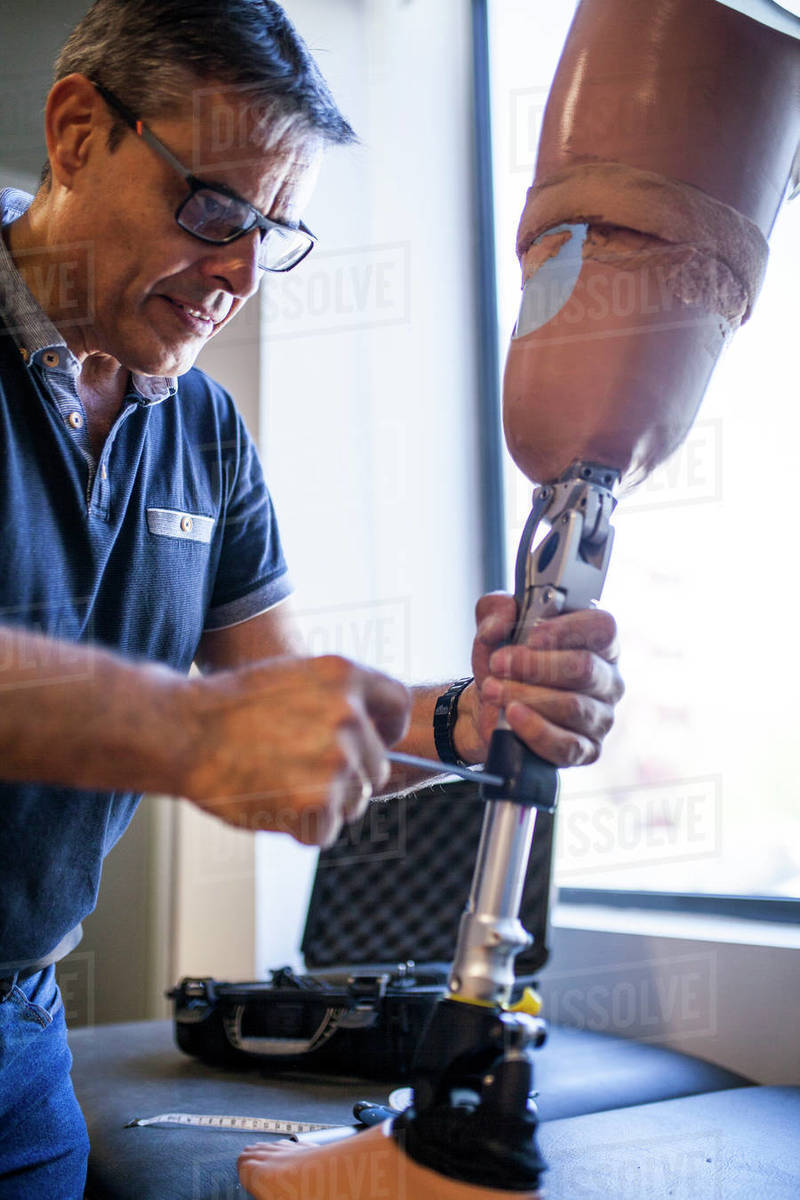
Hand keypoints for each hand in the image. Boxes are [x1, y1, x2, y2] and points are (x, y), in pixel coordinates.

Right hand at [177, 655, 410, 845]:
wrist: (181, 731)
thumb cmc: (229, 708)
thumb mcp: (293, 676)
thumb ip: (337, 697)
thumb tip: (369, 730)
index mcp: (345, 676)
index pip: (397, 706)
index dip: (387, 731)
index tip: (372, 744)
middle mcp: (349, 715)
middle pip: (375, 767)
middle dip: (345, 778)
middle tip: (295, 771)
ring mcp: (336, 760)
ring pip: (353, 803)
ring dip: (322, 805)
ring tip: (276, 783)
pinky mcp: (318, 803)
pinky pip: (325, 832)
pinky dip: (300, 830)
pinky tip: (269, 804)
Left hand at [456, 594, 623, 767]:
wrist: (487, 705)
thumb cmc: (505, 662)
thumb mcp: (494, 626)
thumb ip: (495, 611)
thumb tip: (501, 623)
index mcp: (596, 641)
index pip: (603, 628)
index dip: (568, 630)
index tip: (533, 636)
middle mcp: (606, 678)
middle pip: (584, 667)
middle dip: (534, 665)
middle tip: (500, 663)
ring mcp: (600, 716)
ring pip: (573, 706)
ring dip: (525, 695)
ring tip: (494, 690)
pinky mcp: (586, 750)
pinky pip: (567, 745)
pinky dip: (534, 729)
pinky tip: (512, 716)